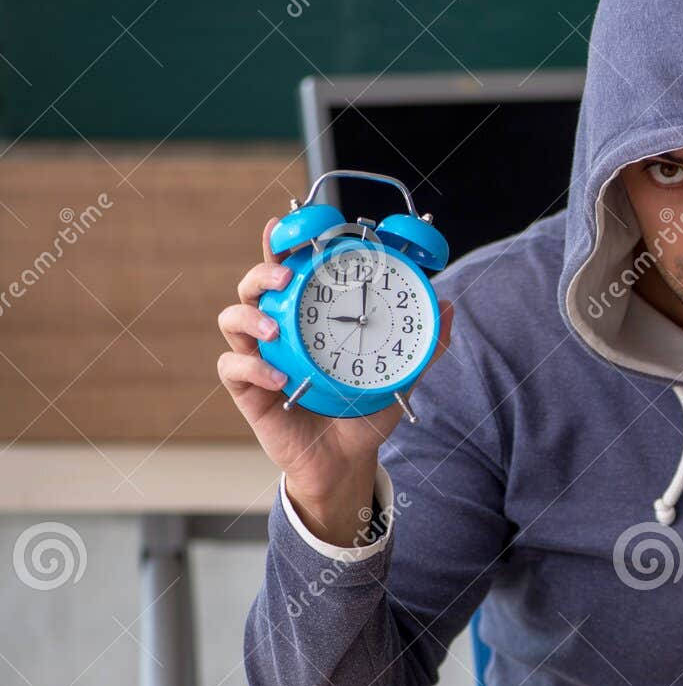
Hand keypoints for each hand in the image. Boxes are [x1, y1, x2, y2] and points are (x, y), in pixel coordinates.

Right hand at [216, 217, 454, 544]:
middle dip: (263, 272)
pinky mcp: (248, 391)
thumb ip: (423, 345)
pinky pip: (234, 368)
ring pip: (232, 319)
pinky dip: (252, 367)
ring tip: (274, 328)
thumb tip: (448, 307)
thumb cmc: (363, 411)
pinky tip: (279, 376)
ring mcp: (259, 358)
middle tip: (287, 276)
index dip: (281, 245)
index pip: (289, 273)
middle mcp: (278, 331)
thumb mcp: (399, 375)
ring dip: (249, 316)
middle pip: (253, 286)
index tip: (282, 224)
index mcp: (308, 318)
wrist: (347, 461)